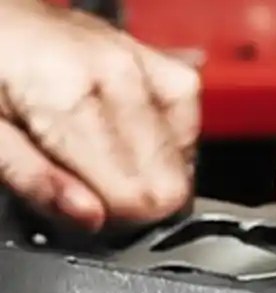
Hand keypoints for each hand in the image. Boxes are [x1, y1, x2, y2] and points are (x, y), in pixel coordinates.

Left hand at [0, 0, 198, 229]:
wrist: (5, 27)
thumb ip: (33, 179)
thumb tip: (89, 219)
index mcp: (71, 96)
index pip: (133, 195)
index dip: (109, 217)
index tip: (83, 210)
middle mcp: (122, 77)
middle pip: (167, 184)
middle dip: (132, 199)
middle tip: (89, 185)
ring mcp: (152, 71)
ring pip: (185, 166)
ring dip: (150, 174)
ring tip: (106, 160)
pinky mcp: (173, 71)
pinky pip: (193, 132)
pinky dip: (168, 147)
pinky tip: (135, 143)